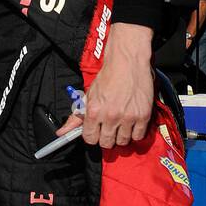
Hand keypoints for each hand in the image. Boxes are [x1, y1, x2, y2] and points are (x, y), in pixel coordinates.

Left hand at [53, 23, 153, 148]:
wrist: (128, 62)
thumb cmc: (108, 77)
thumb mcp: (88, 96)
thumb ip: (76, 116)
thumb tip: (62, 132)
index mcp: (93, 111)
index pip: (89, 139)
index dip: (92, 136)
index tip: (96, 132)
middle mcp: (110, 116)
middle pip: (106, 143)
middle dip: (106, 138)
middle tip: (108, 129)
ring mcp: (128, 117)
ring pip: (123, 142)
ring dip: (121, 136)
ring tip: (120, 124)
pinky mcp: (143, 116)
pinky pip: (138, 136)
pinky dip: (135, 133)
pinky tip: (131, 124)